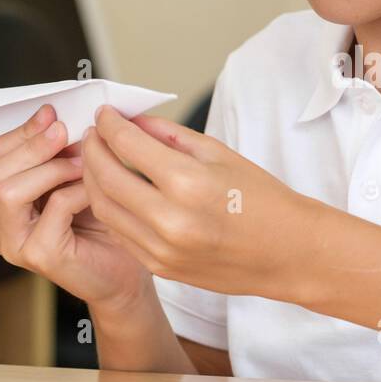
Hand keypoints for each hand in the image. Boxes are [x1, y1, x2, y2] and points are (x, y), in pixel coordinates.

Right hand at [0, 104, 151, 313]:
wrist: (125, 273)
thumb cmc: (102, 227)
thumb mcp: (76, 179)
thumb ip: (60, 153)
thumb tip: (55, 116)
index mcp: (2, 204)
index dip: (25, 131)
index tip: (53, 113)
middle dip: (35, 145)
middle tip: (69, 132)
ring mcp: (14, 244)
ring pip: (12, 189)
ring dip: (53, 167)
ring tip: (86, 163)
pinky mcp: (38, 255)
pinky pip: (53, 206)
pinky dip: (78, 190)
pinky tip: (96, 190)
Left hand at [80, 104, 320, 302]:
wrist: (288, 252)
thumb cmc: (263, 200)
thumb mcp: (220, 154)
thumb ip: (169, 136)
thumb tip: (133, 122)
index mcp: (188, 182)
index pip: (127, 144)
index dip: (109, 124)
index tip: (105, 114)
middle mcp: (170, 218)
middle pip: (105, 177)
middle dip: (92, 149)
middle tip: (93, 134)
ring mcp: (162, 248)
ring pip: (104, 208)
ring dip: (92, 180)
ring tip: (97, 161)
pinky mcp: (161, 267)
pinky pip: (120, 233)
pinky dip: (111, 208)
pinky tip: (115, 192)